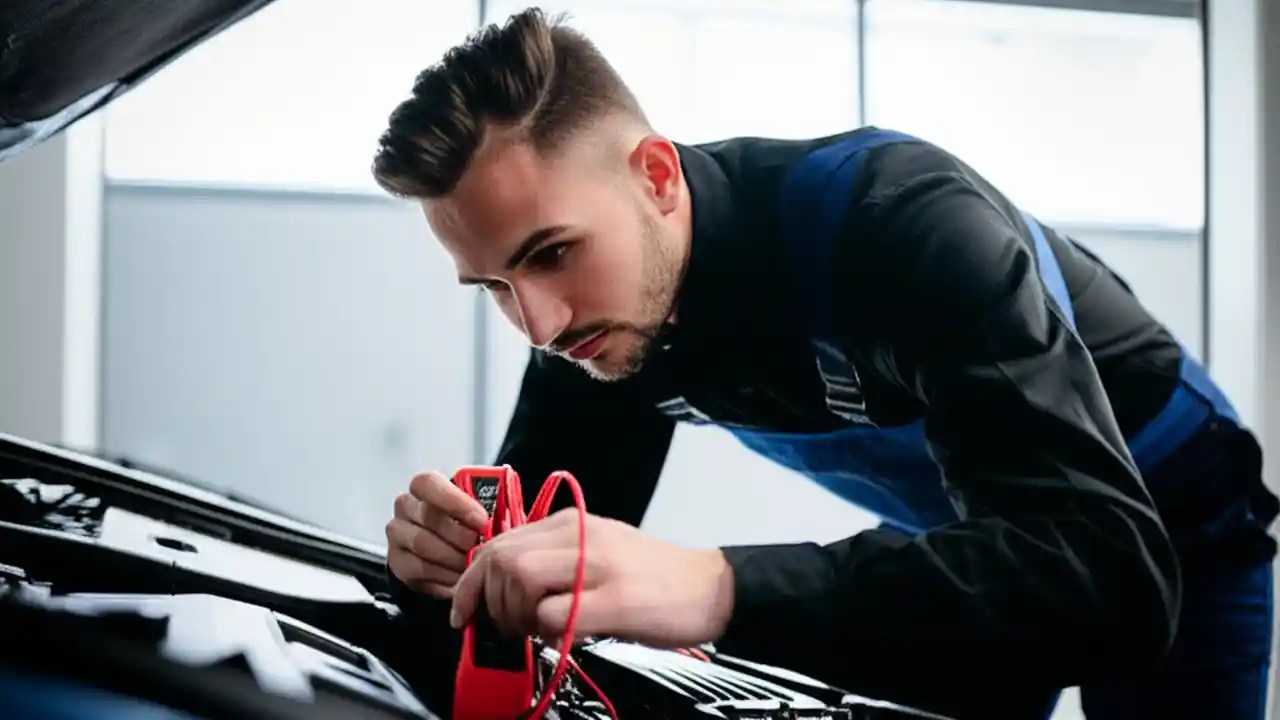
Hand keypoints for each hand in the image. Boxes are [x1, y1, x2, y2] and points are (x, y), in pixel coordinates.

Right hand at [386, 470, 490, 599]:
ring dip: (454, 558)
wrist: (447, 548)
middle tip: (483, 548)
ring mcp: (398, 534)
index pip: (428, 484)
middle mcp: (406, 506)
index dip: (454, 501)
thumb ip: (488, 507)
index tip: (482, 520)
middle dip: (460, 536)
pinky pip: (419, 570)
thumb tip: (508, 517)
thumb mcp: (478, 508)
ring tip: (475, 565)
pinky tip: (461, 579)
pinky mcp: (397, 562)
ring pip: (422, 545)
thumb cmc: (466, 522)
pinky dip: (444, 576)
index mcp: (424, 486)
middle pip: (428, 518)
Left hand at [449, 508, 734, 647]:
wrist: (710, 586)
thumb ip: (552, 558)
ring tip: (534, 633)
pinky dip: (548, 635)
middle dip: (485, 602)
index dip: (469, 581)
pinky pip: (556, 616)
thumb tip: (501, 583)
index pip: (497, 543)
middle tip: (503, 628)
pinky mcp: (617, 600)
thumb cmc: (651, 576)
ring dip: (514, 617)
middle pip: (501, 559)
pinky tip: (565, 640)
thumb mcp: (596, 550)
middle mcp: (580, 537)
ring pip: (520, 580)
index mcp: (570, 524)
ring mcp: (598, 567)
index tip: (465, 610)